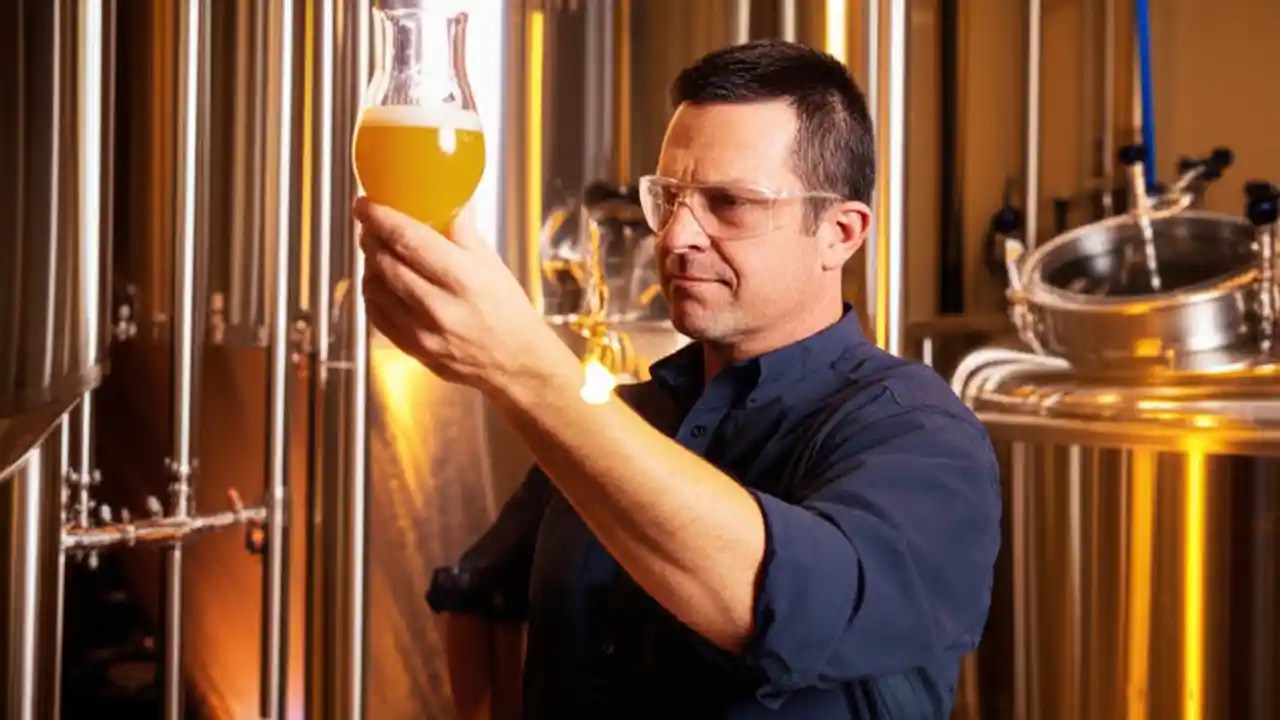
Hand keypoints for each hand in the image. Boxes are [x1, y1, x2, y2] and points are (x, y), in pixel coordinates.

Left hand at [354, 197, 567, 393]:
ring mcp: (423, 332)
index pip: (410, 240)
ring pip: (376, 288)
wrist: (515, 363)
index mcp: (464, 278)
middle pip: (386, 262)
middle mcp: (440, 306)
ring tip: (376, 251)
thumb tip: (446, 199)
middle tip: (370, 224)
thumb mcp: (493, 265)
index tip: (365, 204)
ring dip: (370, 264)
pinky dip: (372, 293)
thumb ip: (464, 232)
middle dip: (371, 237)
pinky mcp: (413, 350)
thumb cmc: (508, 312)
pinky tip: (380, 282)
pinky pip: (377, 315)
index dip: (380, 218)